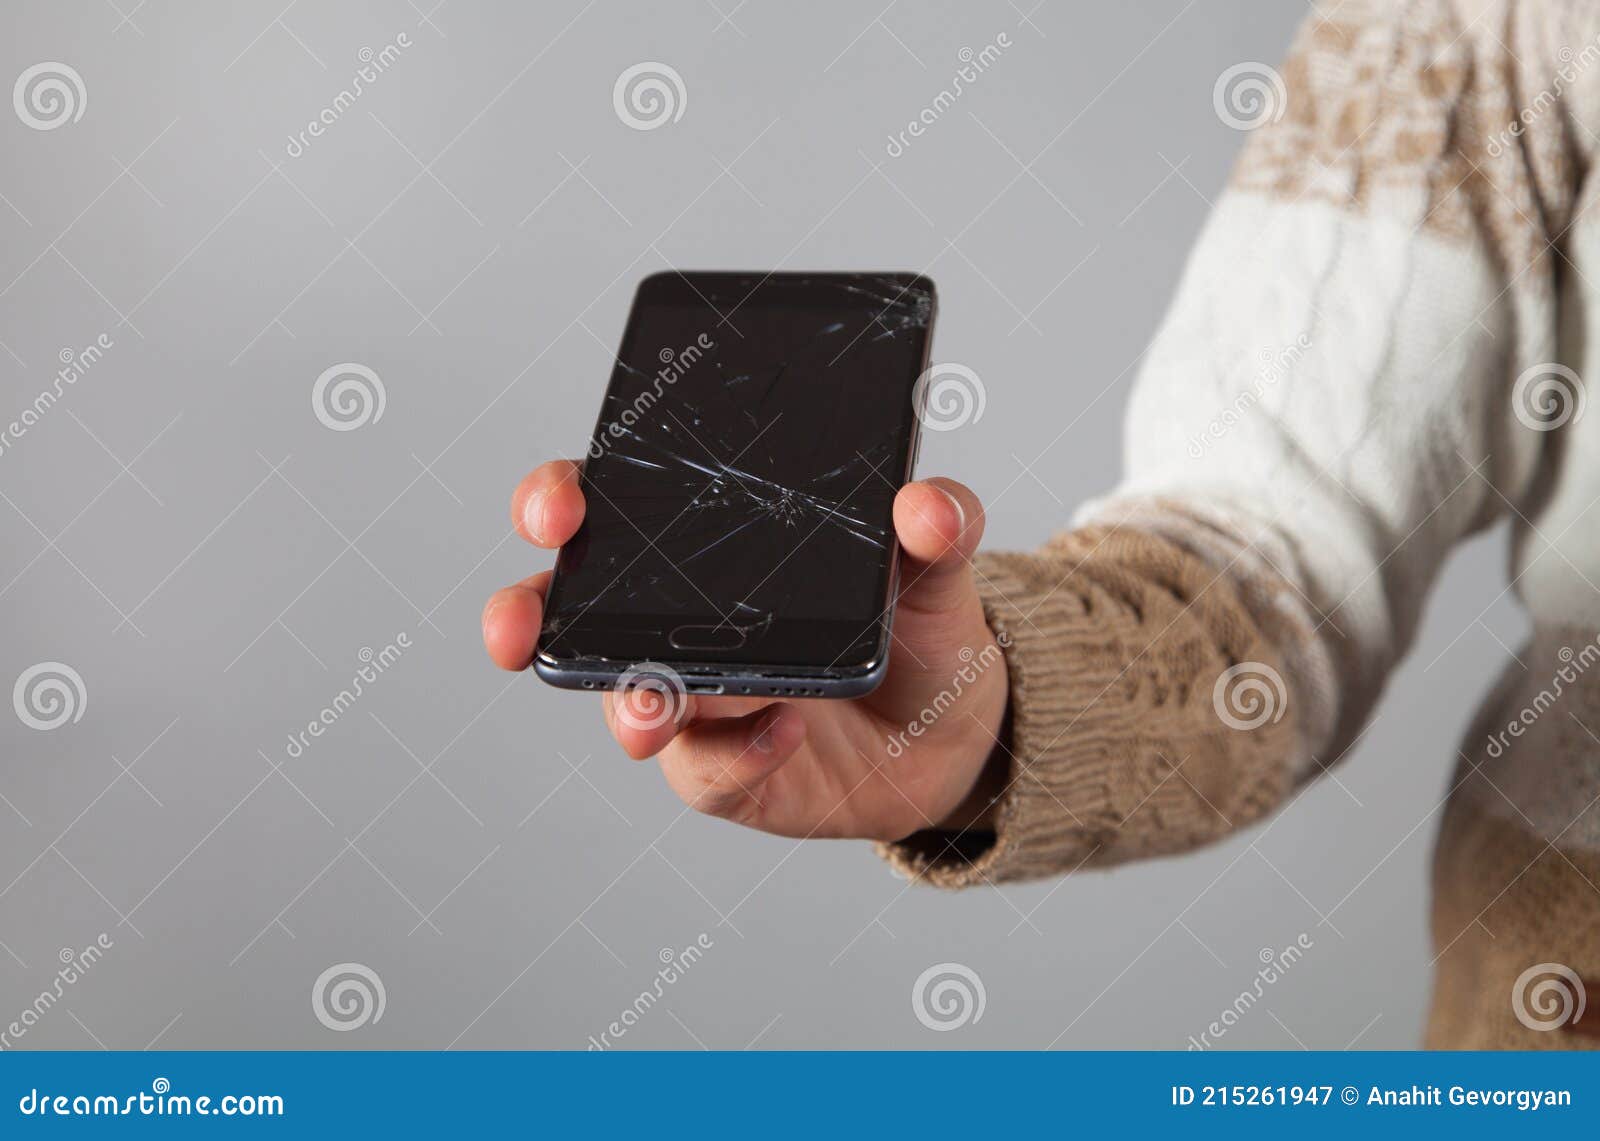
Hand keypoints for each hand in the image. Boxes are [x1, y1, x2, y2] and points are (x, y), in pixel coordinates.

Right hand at [482, 460, 1010, 840]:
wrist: (954, 731)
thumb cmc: (915, 626)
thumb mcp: (936, 565)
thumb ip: (938, 525)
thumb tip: (926, 504)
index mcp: (708, 552)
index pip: (610, 509)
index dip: (562, 501)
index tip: (557, 506)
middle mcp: (678, 625)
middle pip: (572, 612)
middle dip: (529, 614)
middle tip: (522, 626)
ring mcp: (698, 703)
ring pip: (627, 702)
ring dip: (626, 702)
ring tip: (648, 702)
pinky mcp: (729, 773)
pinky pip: (708, 772)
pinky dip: (738, 752)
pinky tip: (783, 729)